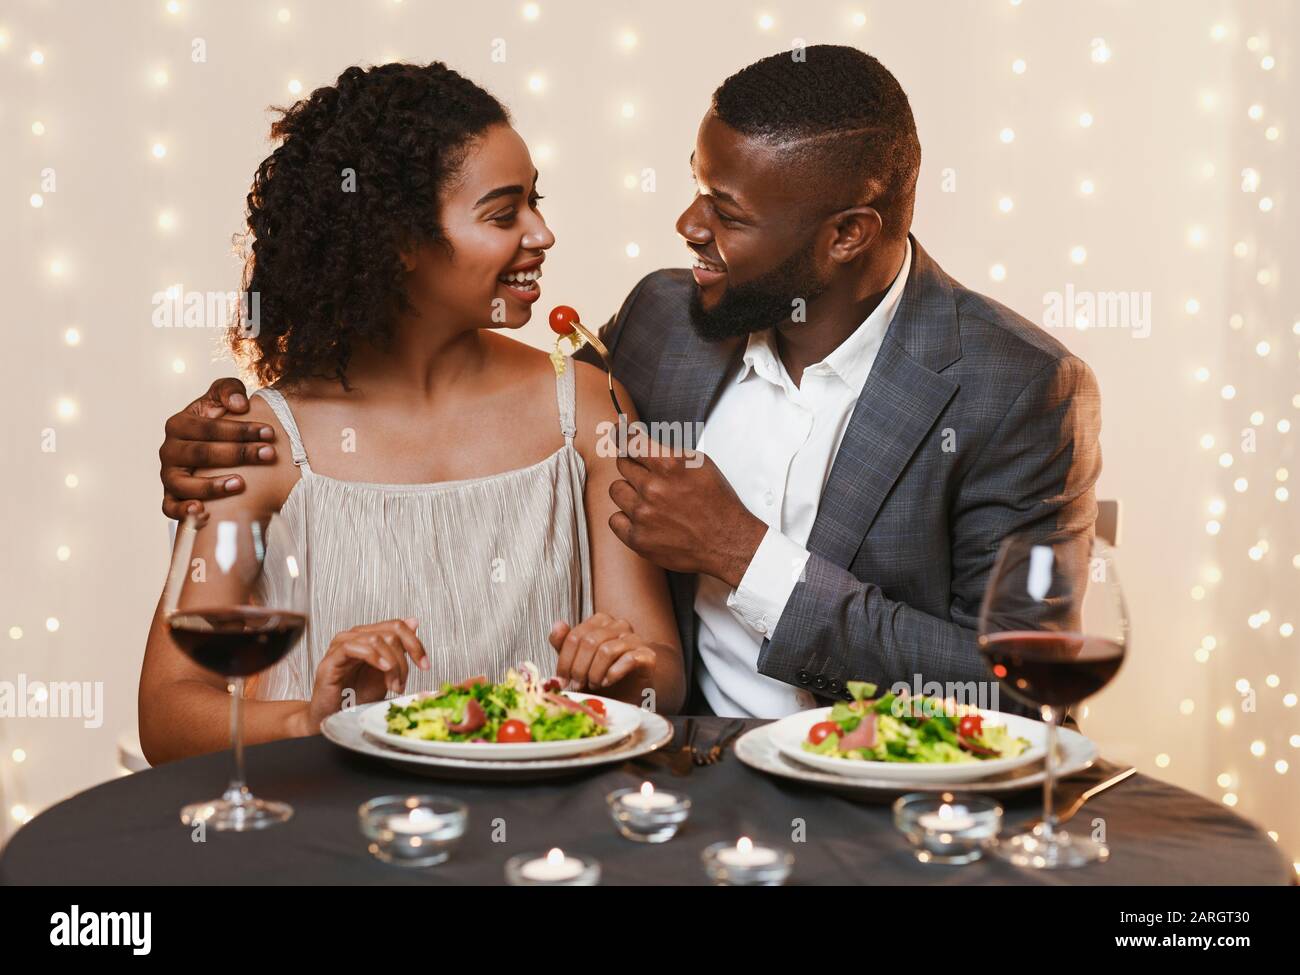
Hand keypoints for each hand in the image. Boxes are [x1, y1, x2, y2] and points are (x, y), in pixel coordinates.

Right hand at [159, 377, 277, 520]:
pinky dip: (183, 512)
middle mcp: (169, 450)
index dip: (240, 430)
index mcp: (179, 424)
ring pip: (183, 483)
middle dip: (237, 454)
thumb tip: (240, 405)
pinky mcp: (170, 497)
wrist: (209, 447)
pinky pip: (170, 508)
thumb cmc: (218, 421)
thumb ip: (228, 390)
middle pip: (202, 454)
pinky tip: (204, 512)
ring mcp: (169, 475)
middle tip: (268, 454)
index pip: (209, 428)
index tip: (270, 433)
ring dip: (211, 486)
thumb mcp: (221, 399)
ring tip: (241, 483)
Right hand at [304, 619, 428, 732]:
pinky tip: (383, 668)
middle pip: (390, 633)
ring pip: (376, 639)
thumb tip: (414, 621)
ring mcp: (341, 646)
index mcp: (368, 637)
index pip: (397, 626)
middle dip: (403, 661)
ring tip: (393, 685)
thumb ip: (400, 649)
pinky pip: (353, 647)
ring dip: (391, 664)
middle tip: (402, 684)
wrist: (334, 718)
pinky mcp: (331, 660)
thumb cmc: (356, 698)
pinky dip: (373, 656)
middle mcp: (354, 637)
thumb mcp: (387, 673)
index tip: (425, 665)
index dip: (415, 644)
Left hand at [549, 613, 660, 690]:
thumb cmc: (601, 677)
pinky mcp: (647, 656)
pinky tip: (608, 682)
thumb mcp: (576, 662)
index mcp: (600, 622)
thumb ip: (564, 643)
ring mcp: (635, 639)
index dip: (565, 660)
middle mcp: (618, 625)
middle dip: (579, 669)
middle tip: (578, 685)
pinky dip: (613, 674)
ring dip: (595, 673)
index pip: (575, 636)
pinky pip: (629, 659)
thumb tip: (558, 624)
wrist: (628, 694)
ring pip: (606, 650)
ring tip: (594, 684)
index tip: (563, 680)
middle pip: (589, 642)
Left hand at [607, 433, 766, 586]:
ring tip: (651, 500)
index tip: (617, 430)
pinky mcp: (637, 538)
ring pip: (616, 490)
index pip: (630, 441)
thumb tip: (639, 438)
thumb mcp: (700, 465)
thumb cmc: (717, 502)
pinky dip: (627, 519)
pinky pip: (615, 519)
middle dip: (635, 466)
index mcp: (670, 465)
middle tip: (651, 476)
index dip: (621, 433)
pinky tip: (645, 519)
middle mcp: (653, 488)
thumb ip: (667, 451)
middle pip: (622, 464)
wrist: (728, 543)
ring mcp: (643, 514)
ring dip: (630, 492)